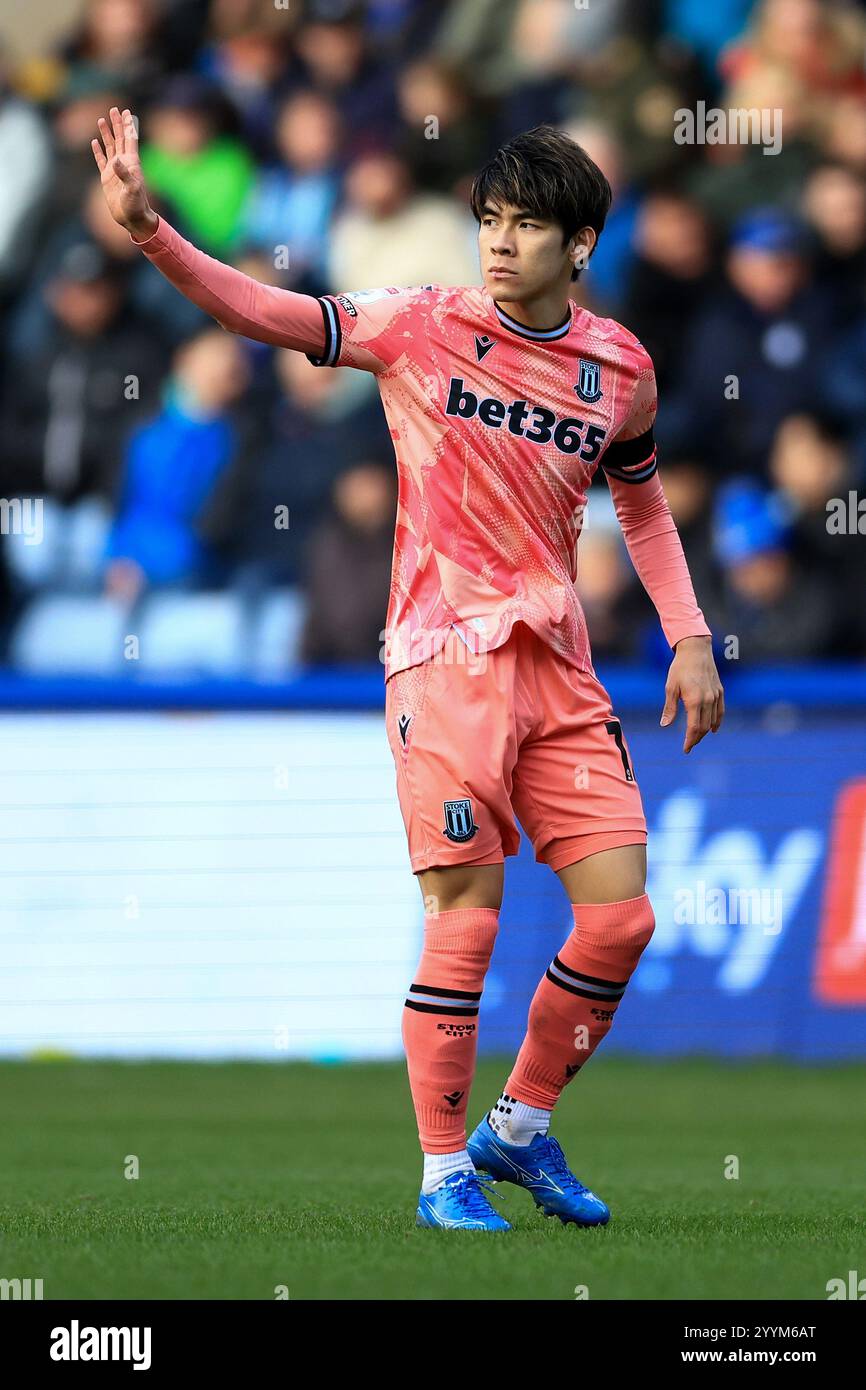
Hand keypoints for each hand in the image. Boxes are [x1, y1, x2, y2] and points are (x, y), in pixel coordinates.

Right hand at [91, 106, 156, 239]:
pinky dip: (98, 151)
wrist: (131, 218)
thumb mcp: (131, 189)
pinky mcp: (107, 178)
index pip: (130, 139)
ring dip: (106, 134)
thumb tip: (115, 161)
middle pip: (120, 138)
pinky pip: (101, 160)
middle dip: (117, 124)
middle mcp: (123, 163)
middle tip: (114, 109)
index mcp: (132, 163)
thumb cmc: (135, 205)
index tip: (126, 112)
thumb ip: (124, 174)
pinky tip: (95, 142)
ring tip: (102, 120)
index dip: (128, 125)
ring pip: (110, 146)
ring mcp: (115, 170)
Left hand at [660, 635, 723, 752]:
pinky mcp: (720, 691)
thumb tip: (664, 725)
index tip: (685, 749)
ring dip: (705, 732)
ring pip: (713, 721)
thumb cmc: (680, 668)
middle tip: (689, 746)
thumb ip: (669, 708)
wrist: (696, 650)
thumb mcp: (670, 687)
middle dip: (696, 738)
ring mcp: (716, 696)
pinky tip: (713, 729)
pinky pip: (720, 711)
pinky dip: (717, 722)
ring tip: (696, 738)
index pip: (693, 727)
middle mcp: (708, 700)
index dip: (689, 740)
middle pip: (704, 727)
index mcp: (694, 700)